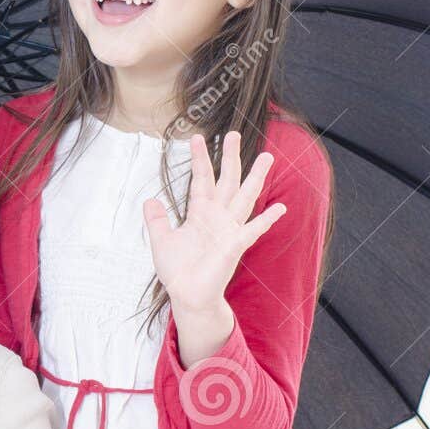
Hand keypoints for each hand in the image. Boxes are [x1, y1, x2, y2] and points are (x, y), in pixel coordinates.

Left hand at [143, 131, 285, 314]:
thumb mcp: (161, 241)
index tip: (197, 137)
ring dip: (256, 178)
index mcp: (200, 213)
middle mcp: (217, 217)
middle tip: (234, 133)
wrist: (187, 295)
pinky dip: (266, 219)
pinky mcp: (235, 246)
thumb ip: (157, 220)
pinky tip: (280, 208)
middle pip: (227, 180)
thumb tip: (149, 200)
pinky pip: (253, 230)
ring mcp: (229, 230)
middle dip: (230, 157)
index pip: (201, 180)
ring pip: (244, 197)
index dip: (200, 159)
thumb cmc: (178, 269)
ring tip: (267, 157)